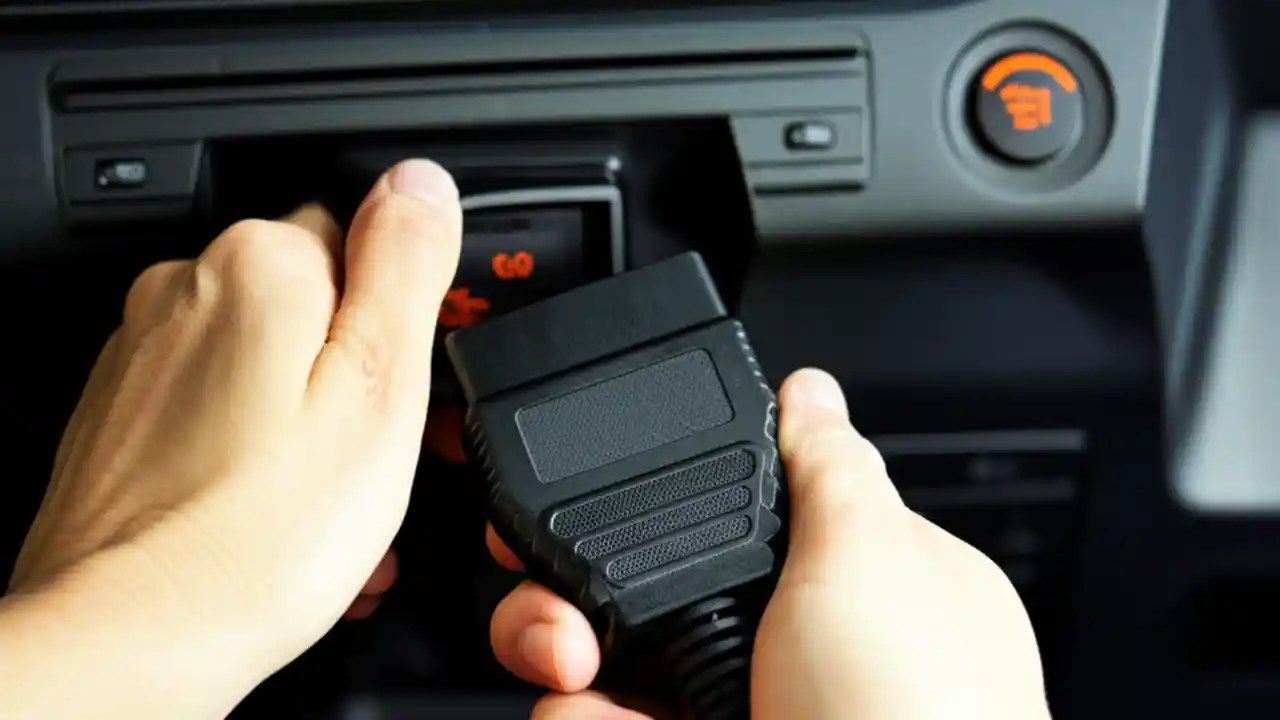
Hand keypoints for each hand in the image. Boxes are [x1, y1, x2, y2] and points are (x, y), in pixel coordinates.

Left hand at [2, 160, 460, 717]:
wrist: (134, 634)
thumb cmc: (264, 528)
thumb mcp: (382, 384)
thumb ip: (406, 265)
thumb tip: (421, 181)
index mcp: (261, 265)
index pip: (364, 241)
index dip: (399, 324)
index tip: (403, 390)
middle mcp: (186, 289)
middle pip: (311, 306)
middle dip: (350, 374)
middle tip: (369, 458)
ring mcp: (143, 354)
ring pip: (263, 365)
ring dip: (306, 420)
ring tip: (325, 505)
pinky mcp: (120, 415)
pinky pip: (214, 411)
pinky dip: (252, 452)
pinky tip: (273, 513)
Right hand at [485, 369, 1050, 719]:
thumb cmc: (920, 718)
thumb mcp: (872, 561)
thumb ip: (826, 468)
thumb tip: (810, 391)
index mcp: (846, 576)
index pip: (728, 507)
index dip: (650, 494)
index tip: (581, 493)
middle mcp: (785, 644)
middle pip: (646, 583)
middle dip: (580, 584)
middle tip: (562, 600)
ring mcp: (737, 711)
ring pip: (604, 660)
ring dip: (566, 656)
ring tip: (575, 666)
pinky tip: (600, 717)